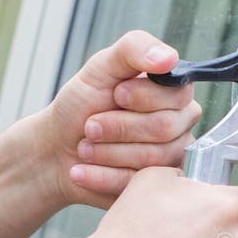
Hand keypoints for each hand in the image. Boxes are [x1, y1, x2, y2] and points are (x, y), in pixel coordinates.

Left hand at [39, 30, 200, 209]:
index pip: (178, 96)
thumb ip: (134, 49)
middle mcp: (180, 127)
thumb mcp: (101, 66)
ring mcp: (170, 161)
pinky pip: (136, 184)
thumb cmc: (82, 104)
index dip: (142, 98)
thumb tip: (168, 57)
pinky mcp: (153, 187)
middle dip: (118, 126)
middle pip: (164, 128)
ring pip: (151, 159)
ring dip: (107, 152)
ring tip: (84, 147)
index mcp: (174, 94)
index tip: (115, 95)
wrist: (56, 148)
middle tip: (90, 126)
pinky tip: (82, 170)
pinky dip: (102, 176)